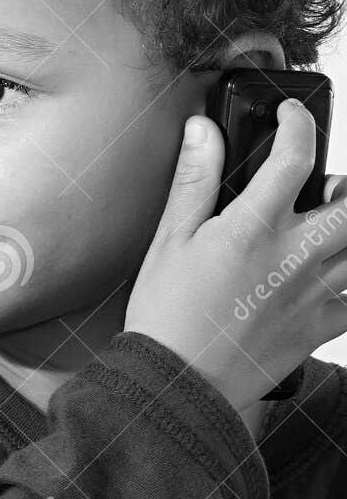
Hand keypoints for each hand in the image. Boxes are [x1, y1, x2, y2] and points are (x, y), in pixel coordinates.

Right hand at [124, 99, 346, 414]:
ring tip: (334, 224)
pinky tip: (336, 279)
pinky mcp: (320, 327)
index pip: (294, 158)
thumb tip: (202, 131)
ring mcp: (314, 293)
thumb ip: (194, 180)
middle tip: (329, 184)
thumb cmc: (168, 313)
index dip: (298, 125)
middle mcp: (294, 256)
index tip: (292, 116)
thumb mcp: (169, 239)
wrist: (180, 382)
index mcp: (253, 228)